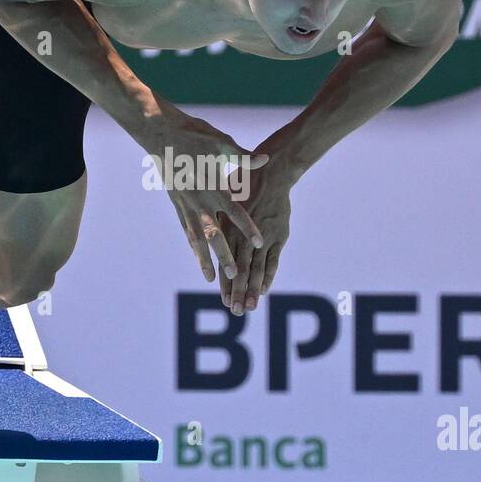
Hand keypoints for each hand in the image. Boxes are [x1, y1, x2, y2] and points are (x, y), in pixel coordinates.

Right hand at [140, 97, 267, 282]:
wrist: (160, 133)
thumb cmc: (194, 136)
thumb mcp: (222, 143)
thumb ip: (243, 158)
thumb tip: (266, 159)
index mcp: (213, 186)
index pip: (234, 212)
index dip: (247, 228)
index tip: (259, 243)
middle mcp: (199, 201)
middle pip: (213, 234)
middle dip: (223, 255)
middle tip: (233, 274)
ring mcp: (185, 204)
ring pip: (195, 238)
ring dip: (203, 258)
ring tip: (209, 278)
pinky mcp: (176, 204)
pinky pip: (186, 229)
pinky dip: (192, 245)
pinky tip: (197, 256)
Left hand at [218, 155, 290, 314]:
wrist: (271, 170)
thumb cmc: (242, 183)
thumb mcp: (221, 198)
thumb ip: (216, 215)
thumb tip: (202, 228)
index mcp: (226, 227)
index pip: (223, 261)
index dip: (223, 280)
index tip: (222, 298)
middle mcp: (241, 235)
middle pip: (238, 269)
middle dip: (236, 291)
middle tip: (235, 311)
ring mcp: (262, 237)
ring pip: (255, 268)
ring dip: (251, 288)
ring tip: (248, 308)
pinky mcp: (278, 235)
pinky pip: (273, 260)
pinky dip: (268, 275)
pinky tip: (264, 291)